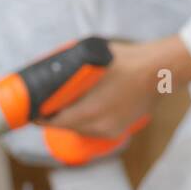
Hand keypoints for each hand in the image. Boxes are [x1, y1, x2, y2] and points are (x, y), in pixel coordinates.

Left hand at [39, 35, 190, 140]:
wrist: (158, 70)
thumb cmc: (126, 61)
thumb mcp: (91, 60)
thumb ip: (70, 69)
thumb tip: (50, 68)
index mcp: (89, 110)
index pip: (55, 121)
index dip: (40, 118)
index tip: (32, 111)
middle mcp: (98, 125)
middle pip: (67, 127)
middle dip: (55, 118)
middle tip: (47, 106)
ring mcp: (110, 129)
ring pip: (80, 129)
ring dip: (71, 120)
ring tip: (66, 107)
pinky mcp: (119, 129)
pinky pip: (95, 129)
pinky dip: (87, 121)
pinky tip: (87, 110)